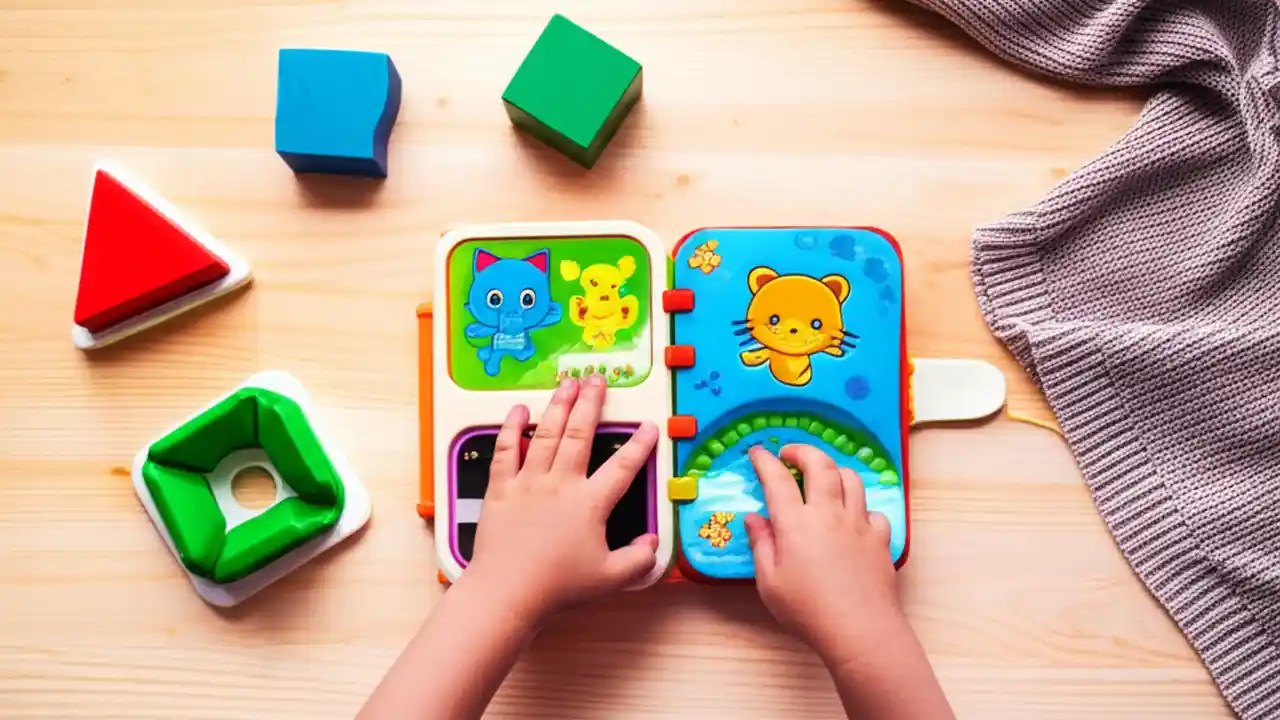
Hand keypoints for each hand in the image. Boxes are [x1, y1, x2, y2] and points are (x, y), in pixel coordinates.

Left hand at [461, 375, 659, 626]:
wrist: (507, 593)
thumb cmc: (559, 587)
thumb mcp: (610, 578)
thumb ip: (638, 560)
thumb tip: (652, 542)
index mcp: (590, 503)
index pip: (622, 467)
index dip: (639, 445)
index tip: (649, 425)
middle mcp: (560, 484)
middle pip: (579, 434)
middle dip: (591, 403)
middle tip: (598, 379)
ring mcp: (528, 482)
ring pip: (545, 434)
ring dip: (559, 405)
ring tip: (568, 382)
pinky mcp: (501, 488)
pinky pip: (505, 450)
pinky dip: (511, 428)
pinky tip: (518, 409)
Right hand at [745, 444, 899, 663]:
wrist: (860, 630)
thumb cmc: (807, 610)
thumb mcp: (769, 583)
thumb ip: (761, 544)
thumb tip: (754, 517)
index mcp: (796, 523)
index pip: (777, 479)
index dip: (765, 461)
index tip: (757, 452)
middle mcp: (829, 514)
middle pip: (820, 465)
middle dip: (803, 451)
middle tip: (790, 454)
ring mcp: (858, 523)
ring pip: (851, 479)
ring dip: (834, 470)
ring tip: (823, 477)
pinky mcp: (880, 538)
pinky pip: (873, 510)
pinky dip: (861, 508)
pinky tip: (853, 519)